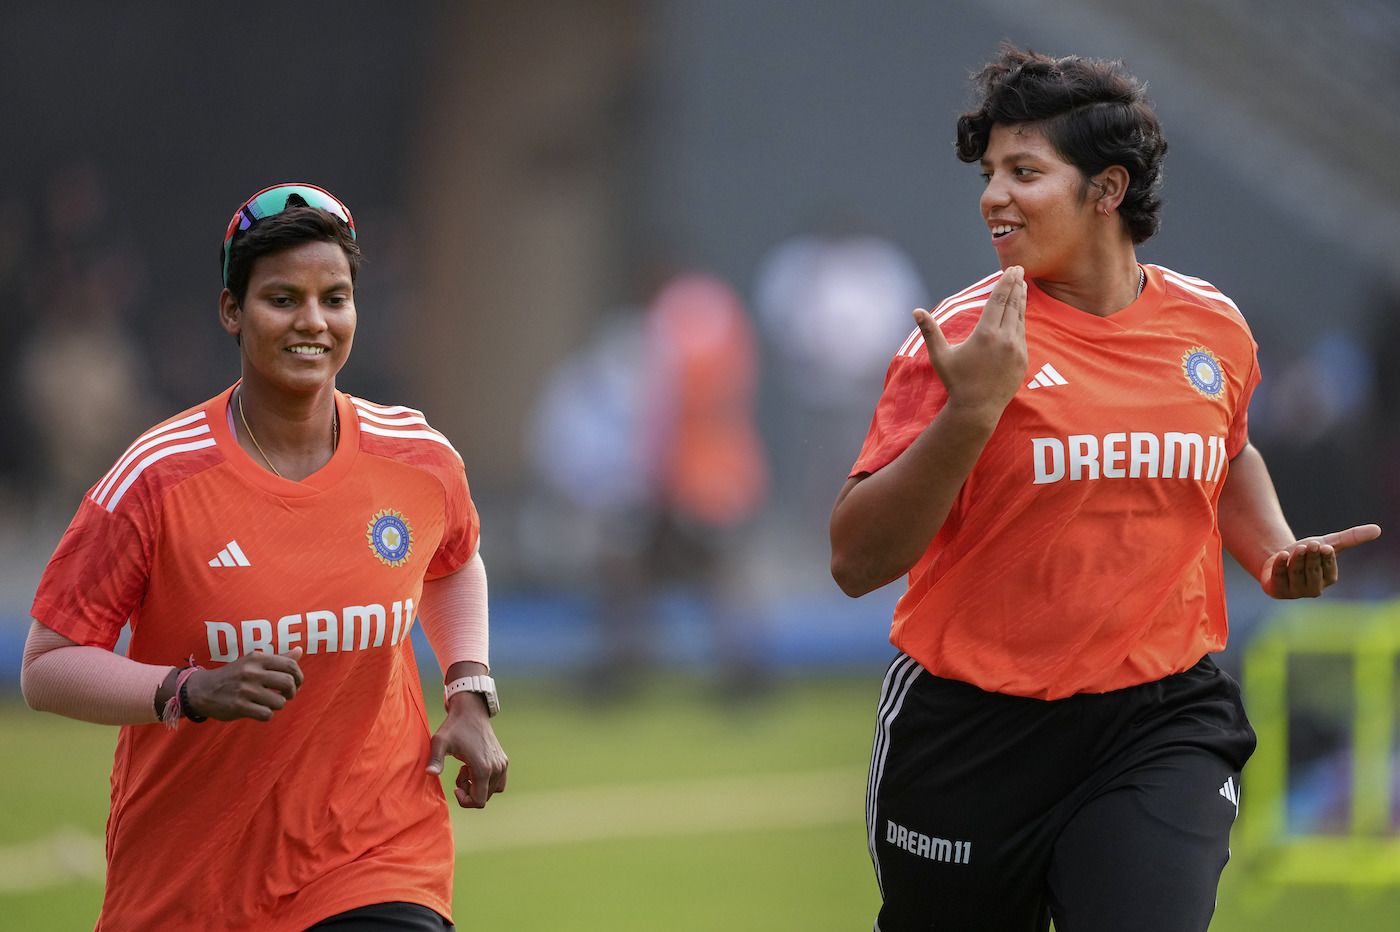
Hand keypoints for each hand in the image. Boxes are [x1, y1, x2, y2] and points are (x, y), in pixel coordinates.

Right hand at [184, 647, 303, 721]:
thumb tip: (300, 651)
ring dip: (278, 705)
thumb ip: (277, 658)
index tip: (297, 683)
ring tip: (270, 702)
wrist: (202, 689)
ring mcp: (245, 690)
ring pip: (279, 701)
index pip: (290, 665)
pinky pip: (267, 714)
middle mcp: (252, 672)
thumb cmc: (234, 675)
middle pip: (288, 683)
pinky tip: (260, 710)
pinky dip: (267, 714)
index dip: (299, 676)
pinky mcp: (239, 706)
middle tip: (287, 695)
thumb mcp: (252, 662)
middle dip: (292, 692)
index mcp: (257, 659)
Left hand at [427, 693, 508, 807]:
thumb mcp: (440, 742)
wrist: (471, 711)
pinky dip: (487, 781)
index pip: (478, 802)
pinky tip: (474, 767)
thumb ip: (435, 759)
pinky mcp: (503, 760)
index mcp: (483, 768)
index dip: (464, 801)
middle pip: (484, 798)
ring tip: (467, 770)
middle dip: (470, 792)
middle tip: (459, 775)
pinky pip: (499, 782)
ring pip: (493, 790)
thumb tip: (429, 774)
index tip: (454, 788)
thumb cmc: (454, 727)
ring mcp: (502, 764)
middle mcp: (496, 768)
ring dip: (479, 786)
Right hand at [915, 266, 1027, 415]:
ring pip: (1020, 318)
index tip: (1011, 270)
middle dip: (1016, 285)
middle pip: (1013, 305)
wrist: (977, 409)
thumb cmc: (956, 381)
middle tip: (1020, 269)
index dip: (1006, 283)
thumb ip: (930, 331)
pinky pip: (1022, 334)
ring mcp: (1017, 350)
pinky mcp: (1023, 360)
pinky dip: (1021, 320)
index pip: (999, 300)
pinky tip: (1019, 314)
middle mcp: (1005, 339)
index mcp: (986, 334)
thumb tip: (916, 311)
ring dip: (1021, 301)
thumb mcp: (940, 355)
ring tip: (1022, 286)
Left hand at [1260, 525, 1380, 598]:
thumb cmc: (1308, 553)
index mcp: (1328, 578)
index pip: (1329, 569)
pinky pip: (1279, 578)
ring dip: (1296, 560)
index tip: (1325, 546)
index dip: (1326, 558)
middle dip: (1311, 557)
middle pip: (1312, 572)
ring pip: (1295, 574)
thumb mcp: (1328, 543)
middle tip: (1310, 543)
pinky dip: (1280, 566)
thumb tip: (1378, 529)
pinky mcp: (1277, 590)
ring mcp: (1295, 592)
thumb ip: (1351, 538)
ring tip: (1296, 548)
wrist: (1279, 558)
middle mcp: (1313, 588)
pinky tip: (1282, 555)